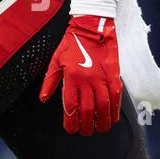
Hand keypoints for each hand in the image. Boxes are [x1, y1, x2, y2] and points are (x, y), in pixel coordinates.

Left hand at [40, 14, 121, 134]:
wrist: (92, 26)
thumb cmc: (72, 42)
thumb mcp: (55, 60)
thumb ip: (49, 81)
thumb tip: (43, 99)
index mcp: (71, 78)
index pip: (71, 106)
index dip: (71, 122)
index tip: (71, 129)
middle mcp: (87, 80)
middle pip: (87, 110)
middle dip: (86, 125)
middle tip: (85, 132)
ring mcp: (102, 78)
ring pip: (103, 107)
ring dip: (102, 121)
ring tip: (100, 129)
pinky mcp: (114, 75)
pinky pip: (116, 97)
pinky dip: (115, 110)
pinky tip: (112, 118)